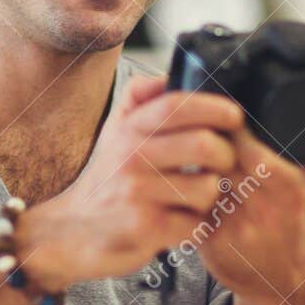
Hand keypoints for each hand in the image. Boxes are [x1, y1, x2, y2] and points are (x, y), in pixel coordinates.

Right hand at [23, 76, 244, 289]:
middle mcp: (131, 157)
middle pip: (203, 144)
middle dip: (226, 154)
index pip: (176, 105)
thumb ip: (140, 97)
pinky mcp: (146, 229)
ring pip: (206, 188)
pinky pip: (196, 223)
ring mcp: (138, 194)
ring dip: (211, 195)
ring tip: (197, 196)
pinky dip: (197, 225)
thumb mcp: (115, 130)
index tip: (234, 115)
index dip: (213, 106)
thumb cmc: (106, 178)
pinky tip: (183, 221)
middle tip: (224, 162)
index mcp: (129, 130)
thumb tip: (171, 73)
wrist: (71, 231)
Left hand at [198, 101, 304, 296]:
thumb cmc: (298, 224)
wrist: (281, 281)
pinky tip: (179, 179)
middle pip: (218, 158)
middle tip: (197, 127)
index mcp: (285, 186)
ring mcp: (231, 225)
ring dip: (190, 164)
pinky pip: (186, 205)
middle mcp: (258, 206)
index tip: (222, 116)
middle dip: (206, 141)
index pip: (244, 143)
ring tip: (186, 149)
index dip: (228, 127)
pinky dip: (181, 190)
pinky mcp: (207, 240)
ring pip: (198, 179)